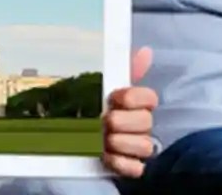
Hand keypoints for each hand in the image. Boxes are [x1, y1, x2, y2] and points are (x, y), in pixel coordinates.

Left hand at [102, 47, 158, 177]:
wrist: (72, 138)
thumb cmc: (93, 109)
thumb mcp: (104, 86)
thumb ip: (125, 69)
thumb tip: (145, 52)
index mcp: (138, 105)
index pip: (150, 98)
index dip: (131, 98)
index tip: (113, 98)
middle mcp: (142, 126)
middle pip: (146, 121)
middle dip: (120, 121)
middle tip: (104, 121)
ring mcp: (137, 148)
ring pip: (144, 145)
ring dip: (120, 142)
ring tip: (103, 140)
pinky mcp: (130, 168)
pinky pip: (136, 168)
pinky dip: (121, 163)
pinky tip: (107, 156)